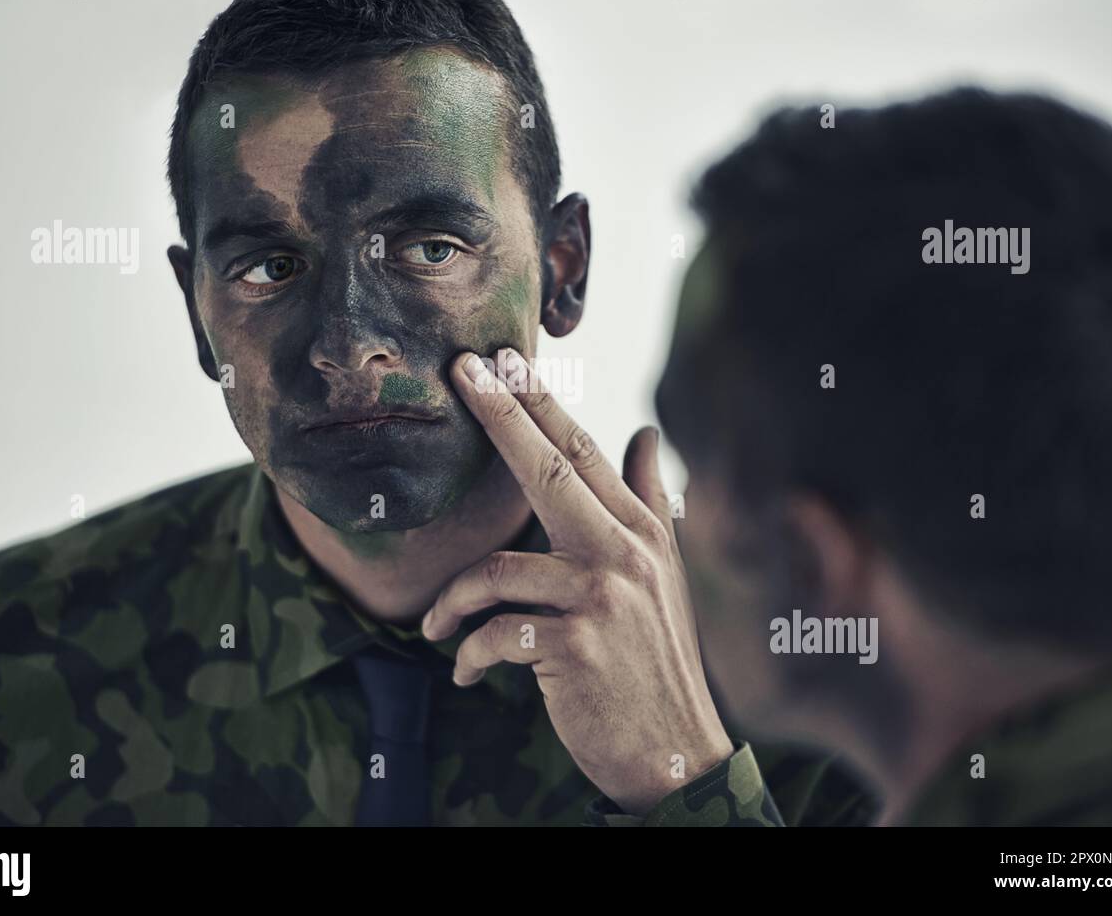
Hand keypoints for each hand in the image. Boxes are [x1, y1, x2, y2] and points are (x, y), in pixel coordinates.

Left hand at [422, 347, 732, 815]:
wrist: (676, 752)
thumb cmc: (657, 659)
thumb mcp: (664, 574)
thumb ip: (650, 501)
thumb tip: (644, 433)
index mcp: (643, 532)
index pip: (582, 452)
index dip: (538, 403)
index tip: (500, 358)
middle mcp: (626, 553)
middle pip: (549, 469)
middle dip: (500, 414)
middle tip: (459, 371)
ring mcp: (602, 598)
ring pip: (498, 568)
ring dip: (452, 601)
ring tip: (435, 625)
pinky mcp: (575, 647)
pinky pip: (495, 632)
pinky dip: (468, 652)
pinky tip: (464, 670)